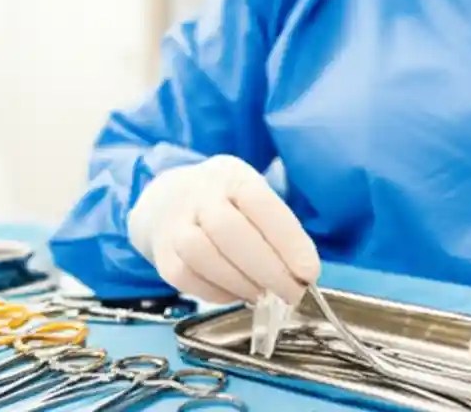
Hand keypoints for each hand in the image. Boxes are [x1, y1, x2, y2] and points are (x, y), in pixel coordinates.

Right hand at [127, 156, 319, 304]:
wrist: (167, 200)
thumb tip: (302, 275)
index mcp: (231, 175)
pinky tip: (235, 293)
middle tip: (291, 294)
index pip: (259, 202)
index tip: (309, 273)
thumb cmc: (226, 203)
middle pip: (228, 230)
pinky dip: (216, 292)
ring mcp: (174, 223)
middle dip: (267, 269)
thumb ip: (276, 229)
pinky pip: (186, 278)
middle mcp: (198, 194)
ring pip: (202, 255)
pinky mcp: (161, 255)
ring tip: (264, 296)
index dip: (287, 240)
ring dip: (240, 283)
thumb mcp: (252, 197)